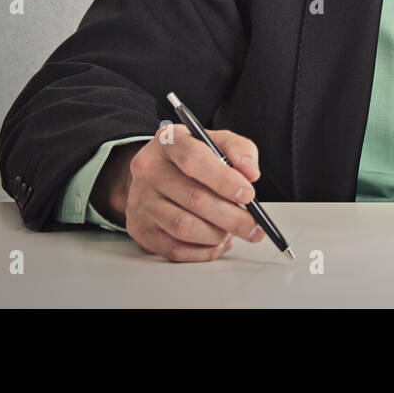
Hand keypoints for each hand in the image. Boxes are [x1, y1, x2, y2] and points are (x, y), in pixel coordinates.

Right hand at [97, 125, 266, 261]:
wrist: (156, 172)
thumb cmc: (194, 157)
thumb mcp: (217, 141)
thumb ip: (239, 150)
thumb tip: (251, 174)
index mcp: (168, 141)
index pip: (194, 159)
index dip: (224, 179)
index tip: (248, 194)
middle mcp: (148, 169)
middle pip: (193, 198)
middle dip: (232, 216)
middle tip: (254, 226)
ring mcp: (140, 200)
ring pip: (184, 227)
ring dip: (217, 234)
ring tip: (233, 231)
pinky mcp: (139, 228)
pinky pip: (174, 249)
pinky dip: (202, 251)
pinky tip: (217, 242)